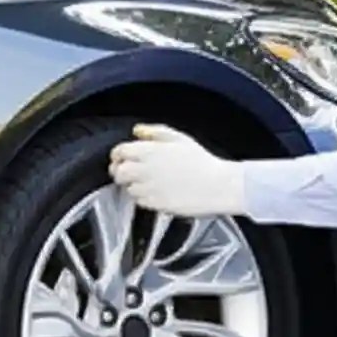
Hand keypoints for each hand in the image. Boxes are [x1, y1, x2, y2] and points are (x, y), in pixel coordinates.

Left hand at [109, 124, 245, 216]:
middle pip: (118, 172)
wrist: (218, 186)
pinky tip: (157, 192)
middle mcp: (144, 170)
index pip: (119, 152)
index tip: (122, 158)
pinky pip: (140, 202)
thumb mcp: (180, 138)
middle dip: (120, 172)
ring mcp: (149, 189)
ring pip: (128, 188)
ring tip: (148, 183)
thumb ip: (155, 132)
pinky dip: (144, 198)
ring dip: (133, 186)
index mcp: (149, 151)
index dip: (118, 155)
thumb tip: (137, 131)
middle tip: (129, 173)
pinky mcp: (155, 205)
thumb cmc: (202, 162)